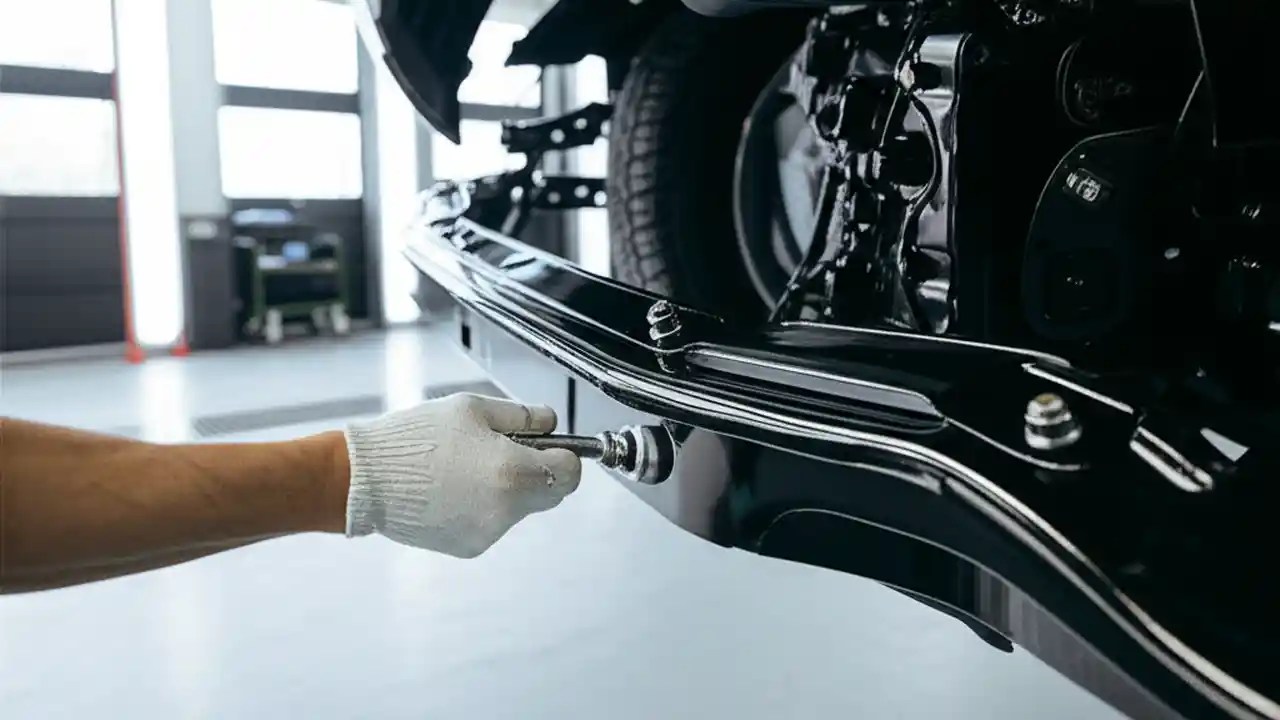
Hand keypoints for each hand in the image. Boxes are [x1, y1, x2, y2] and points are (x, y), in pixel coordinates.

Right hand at [343, 394, 581, 557]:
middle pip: (551, 494)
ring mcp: (489, 533)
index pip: (571, 473)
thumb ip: (523, 416)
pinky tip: (451, 488)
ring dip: (508, 488)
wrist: (364, 479)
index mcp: (514, 472)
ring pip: (520, 508)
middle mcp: (507, 510)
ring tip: (464, 467)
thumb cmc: (417, 437)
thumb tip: (550, 423)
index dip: (564, 455)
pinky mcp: (470, 547)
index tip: (549, 445)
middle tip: (504, 450)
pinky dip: (483, 506)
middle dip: (538, 471)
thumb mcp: (474, 409)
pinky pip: (493, 522)